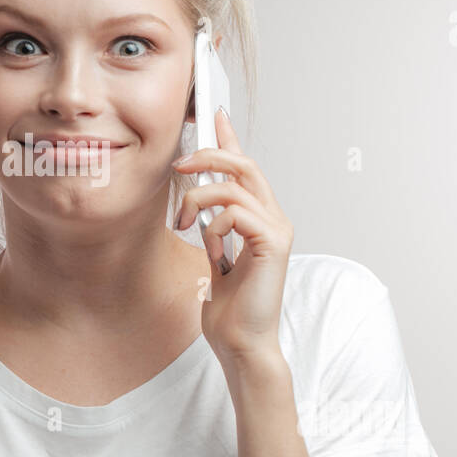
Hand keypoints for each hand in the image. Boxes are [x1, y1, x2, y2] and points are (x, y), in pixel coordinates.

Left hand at [172, 108, 293, 381]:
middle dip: (208, 154)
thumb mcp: (212, 255)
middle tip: (180, 164)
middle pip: (243, 163)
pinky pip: (235, 211)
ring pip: (233, 184)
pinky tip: (213, 249)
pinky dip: (214, 225)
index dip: (229, 138)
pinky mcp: (273, 242)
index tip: (214, 113)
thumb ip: (211, 226)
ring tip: (185, 224)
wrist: (240, 343)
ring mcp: (276, 228)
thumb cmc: (228, 308)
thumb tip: (196, 202)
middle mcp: (273, 218)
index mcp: (259, 218)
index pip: (246, 167)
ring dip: (198, 199)